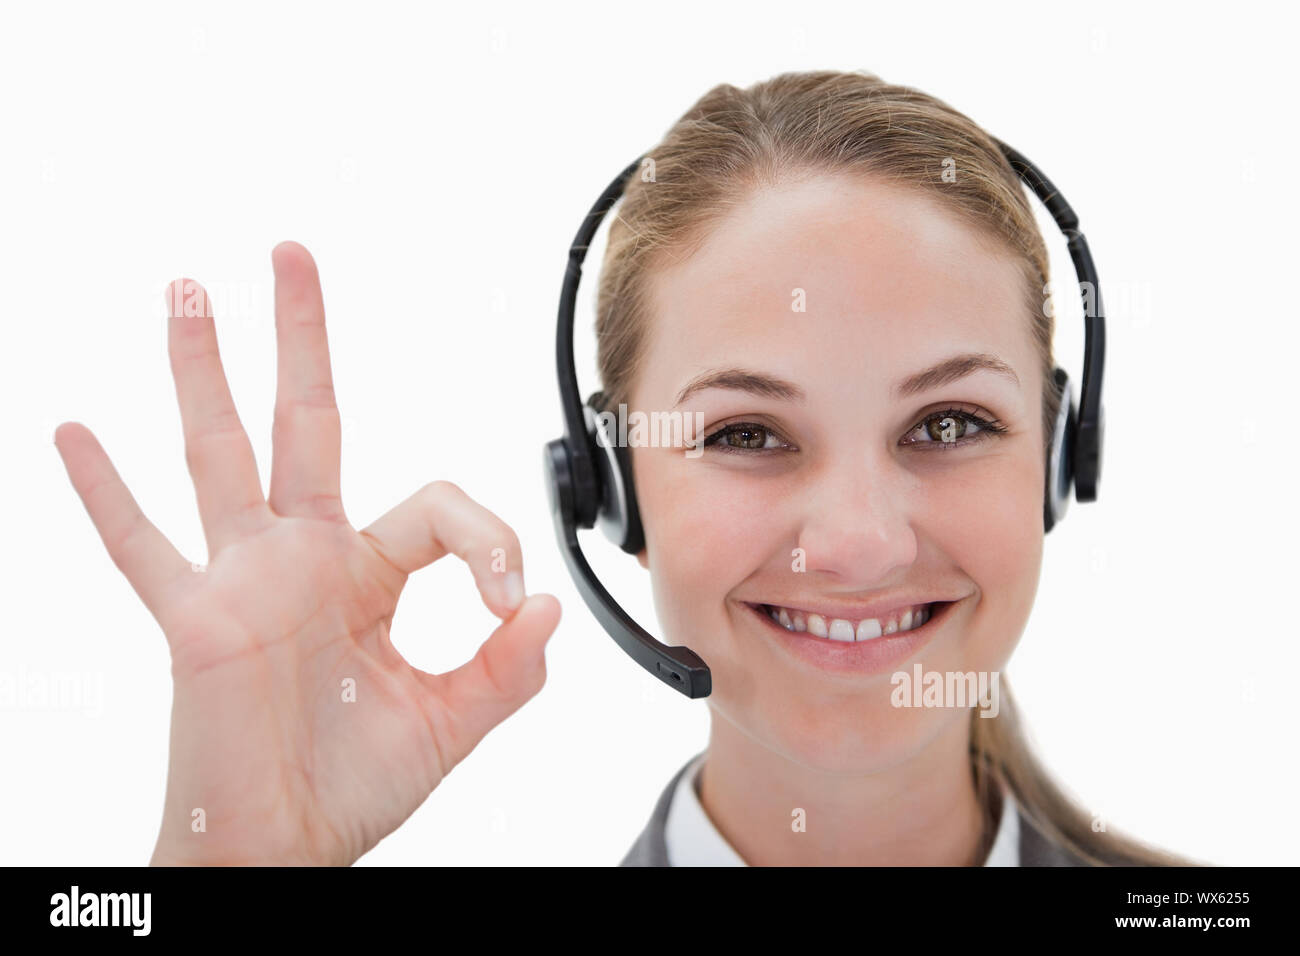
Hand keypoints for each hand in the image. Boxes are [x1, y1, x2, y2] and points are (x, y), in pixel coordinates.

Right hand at [54, 241, 560, 864]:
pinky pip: (142, 548)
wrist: (285, 846)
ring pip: (220, 454)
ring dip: (203, 372)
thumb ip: (506, 671)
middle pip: (306, 422)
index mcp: (370, 574)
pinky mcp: (194, 621)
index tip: (509, 598)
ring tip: (188, 291)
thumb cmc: (353, 785)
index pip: (439, 508)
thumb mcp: (449, 724)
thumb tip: (547, 609)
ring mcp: (244, 581)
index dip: (488, 538)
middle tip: (294, 254)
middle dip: (302, 339)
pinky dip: (106, 495)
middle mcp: (304, 558)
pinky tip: (74, 432)